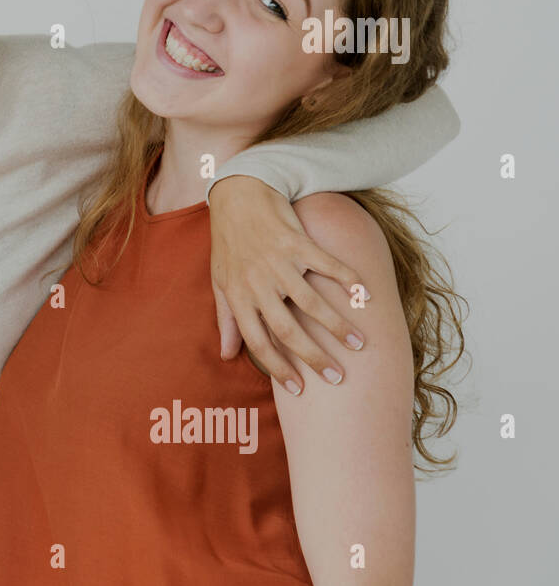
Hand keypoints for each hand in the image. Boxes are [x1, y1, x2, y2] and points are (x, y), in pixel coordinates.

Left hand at [208, 176, 367, 393]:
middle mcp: (257, 283)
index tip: (300, 389)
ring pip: (311, 303)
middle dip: (314, 357)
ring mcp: (278, 263)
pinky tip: (365, 296)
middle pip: (288, 330)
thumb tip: (226, 356)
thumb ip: (227, 320)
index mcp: (238, 297)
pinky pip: (326, 265)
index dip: (278, 369)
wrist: (238, 195)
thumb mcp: (220, 282)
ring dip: (338, 326)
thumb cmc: (229, 243)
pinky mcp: (296, 242)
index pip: (258, 343)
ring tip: (359, 343)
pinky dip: (348, 279)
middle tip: (338, 377)